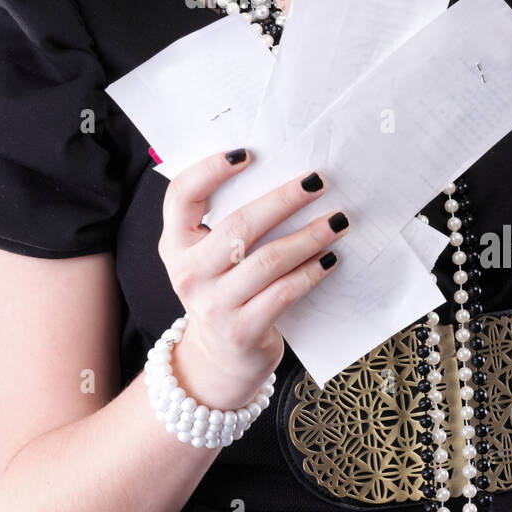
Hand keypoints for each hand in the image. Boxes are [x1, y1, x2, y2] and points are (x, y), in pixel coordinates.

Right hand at [157, 148, 349, 407]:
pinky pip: (284, 292)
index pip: (181, 195)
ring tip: (337, 221)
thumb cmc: (222, 290)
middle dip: (283, 199)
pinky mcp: (242, 330)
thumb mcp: (207, 257)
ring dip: (308, 236)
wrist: (219, 358)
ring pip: (268, 259)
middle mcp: (188, 273)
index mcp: (174, 245)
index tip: (248, 153)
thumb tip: (278, 174)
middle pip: (238, 225)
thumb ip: (224, 220)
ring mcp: (213, 305)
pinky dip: (311, 272)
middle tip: (317, 181)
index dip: (210, 170)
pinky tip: (329, 258)